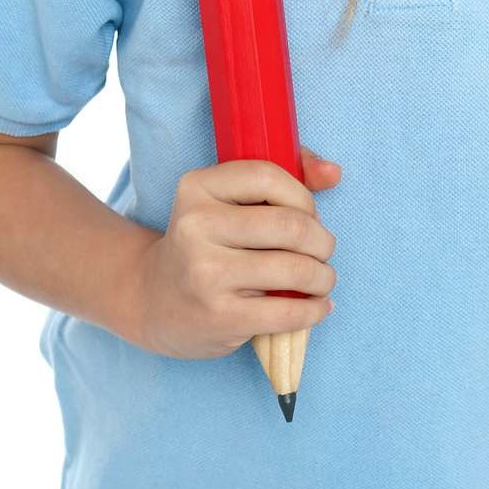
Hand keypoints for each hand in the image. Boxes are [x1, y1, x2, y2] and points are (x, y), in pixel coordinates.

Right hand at [132, 145, 340, 359]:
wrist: (155, 299)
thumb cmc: (209, 242)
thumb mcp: (230, 200)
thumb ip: (285, 177)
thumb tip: (333, 172)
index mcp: (197, 187)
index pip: (268, 177)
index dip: (303, 195)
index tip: (307, 214)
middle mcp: (196, 226)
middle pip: (290, 225)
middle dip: (322, 241)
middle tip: (321, 251)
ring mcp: (205, 273)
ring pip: (295, 269)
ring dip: (323, 276)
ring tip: (322, 279)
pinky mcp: (219, 316)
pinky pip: (288, 311)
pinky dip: (315, 309)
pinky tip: (317, 306)